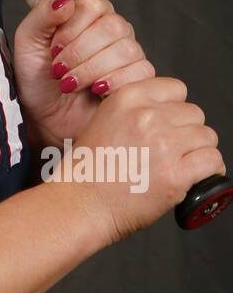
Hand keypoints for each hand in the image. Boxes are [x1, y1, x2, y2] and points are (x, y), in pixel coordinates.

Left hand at [12, 0, 154, 155]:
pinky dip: (114, 82)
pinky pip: (140, 72)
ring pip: (126, 50)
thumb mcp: (27, 43)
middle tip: (59, 71)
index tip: (54, 48)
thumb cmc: (36, 78)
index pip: (93, 4)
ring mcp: (128, 54)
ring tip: (70, 84)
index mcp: (87, 15)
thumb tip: (66, 1)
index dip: (72, 27)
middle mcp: (112, 30)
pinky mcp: (137, 79)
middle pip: (112, 27)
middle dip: (79, 53)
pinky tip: (96, 91)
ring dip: (91, 70)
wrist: (44, 117)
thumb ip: (42, 16)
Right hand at [54, 77, 223, 244]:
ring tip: (182, 166)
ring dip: (199, 152)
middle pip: (194, 113)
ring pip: (207, 137)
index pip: (176, 89)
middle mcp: (147, 116)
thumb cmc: (88, 171)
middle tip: (173, 152)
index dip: (175, 109)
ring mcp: (163, 144)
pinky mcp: (175, 174)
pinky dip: (209, 171)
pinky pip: (212, 161)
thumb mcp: (105, 121)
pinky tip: (195, 178)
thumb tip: (170, 115)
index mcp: (128, 97)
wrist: (80, 204)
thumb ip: (136, 112)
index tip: (170, 125)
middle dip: (187, 133)